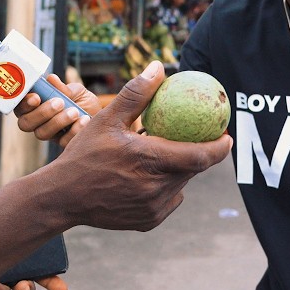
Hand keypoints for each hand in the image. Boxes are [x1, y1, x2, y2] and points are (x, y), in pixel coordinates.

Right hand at [14, 75, 100, 146]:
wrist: (98, 113)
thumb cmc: (81, 100)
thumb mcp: (74, 90)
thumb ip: (63, 88)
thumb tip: (51, 79)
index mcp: (34, 106)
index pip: (20, 107)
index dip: (24, 104)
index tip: (37, 97)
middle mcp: (37, 122)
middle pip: (25, 123)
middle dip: (41, 113)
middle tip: (59, 103)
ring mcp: (49, 134)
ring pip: (42, 133)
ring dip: (58, 121)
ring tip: (74, 111)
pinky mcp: (62, 144)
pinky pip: (62, 141)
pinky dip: (74, 130)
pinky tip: (84, 119)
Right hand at [48, 61, 231, 231]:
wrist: (62, 197)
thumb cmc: (84, 155)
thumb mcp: (106, 120)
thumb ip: (136, 94)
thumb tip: (158, 67)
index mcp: (150, 159)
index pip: (200, 156)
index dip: (219, 147)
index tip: (227, 136)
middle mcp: (156, 187)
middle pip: (191, 169)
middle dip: (197, 154)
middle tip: (196, 139)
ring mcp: (153, 207)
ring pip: (180, 184)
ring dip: (178, 170)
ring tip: (164, 155)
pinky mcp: (148, 221)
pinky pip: (168, 200)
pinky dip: (164, 187)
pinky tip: (147, 178)